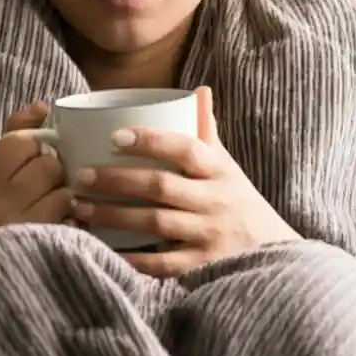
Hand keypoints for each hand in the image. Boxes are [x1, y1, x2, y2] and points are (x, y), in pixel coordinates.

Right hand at [0, 101, 74, 232]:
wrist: (12, 276)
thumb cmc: (11, 216)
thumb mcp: (4, 176)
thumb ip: (17, 133)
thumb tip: (42, 105)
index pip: (16, 141)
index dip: (35, 146)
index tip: (36, 158)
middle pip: (44, 163)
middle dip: (53, 172)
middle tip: (46, 189)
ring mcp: (16, 225)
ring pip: (61, 184)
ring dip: (66, 192)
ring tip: (56, 207)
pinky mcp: (42, 240)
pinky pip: (71, 207)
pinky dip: (74, 212)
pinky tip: (64, 222)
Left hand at [70, 86, 300, 277]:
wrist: (274, 252)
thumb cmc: (238, 201)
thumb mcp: (228, 165)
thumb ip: (207, 131)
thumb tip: (199, 90)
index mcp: (219, 170)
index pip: (185, 148)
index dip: (151, 140)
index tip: (115, 136)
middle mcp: (216, 200)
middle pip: (161, 186)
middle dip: (116, 180)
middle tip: (80, 176)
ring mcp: (209, 235)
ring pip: (156, 222)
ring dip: (114, 216)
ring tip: (80, 209)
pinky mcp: (203, 266)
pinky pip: (163, 263)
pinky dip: (133, 259)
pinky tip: (105, 249)